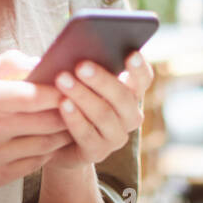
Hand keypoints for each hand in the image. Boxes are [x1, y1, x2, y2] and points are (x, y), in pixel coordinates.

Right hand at [0, 51, 70, 188]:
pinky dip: (48, 152)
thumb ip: (8, 64)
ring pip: (45, 144)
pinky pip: (35, 163)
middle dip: (68, 113)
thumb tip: (41, 61)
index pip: (33, 96)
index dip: (59, 92)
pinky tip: (52, 142)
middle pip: (46, 122)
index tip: (72, 86)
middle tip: (80, 106)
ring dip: (63, 134)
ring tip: (72, 123)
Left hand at [46, 52, 153, 169]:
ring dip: (82, 95)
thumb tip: (76, 49)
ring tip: (62, 80)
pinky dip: (74, 118)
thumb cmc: (72, 98)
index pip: (144, 79)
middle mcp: (130, 116)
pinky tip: (62, 103)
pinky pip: (87, 134)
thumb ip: (87, 69)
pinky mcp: (97, 153)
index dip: (139, 68)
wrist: (59, 141)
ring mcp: (116, 137)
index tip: (131, 53)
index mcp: (131, 93)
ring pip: (104, 114)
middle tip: (81, 65)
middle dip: (101, 80)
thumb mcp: (82, 82)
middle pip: (123, 97)